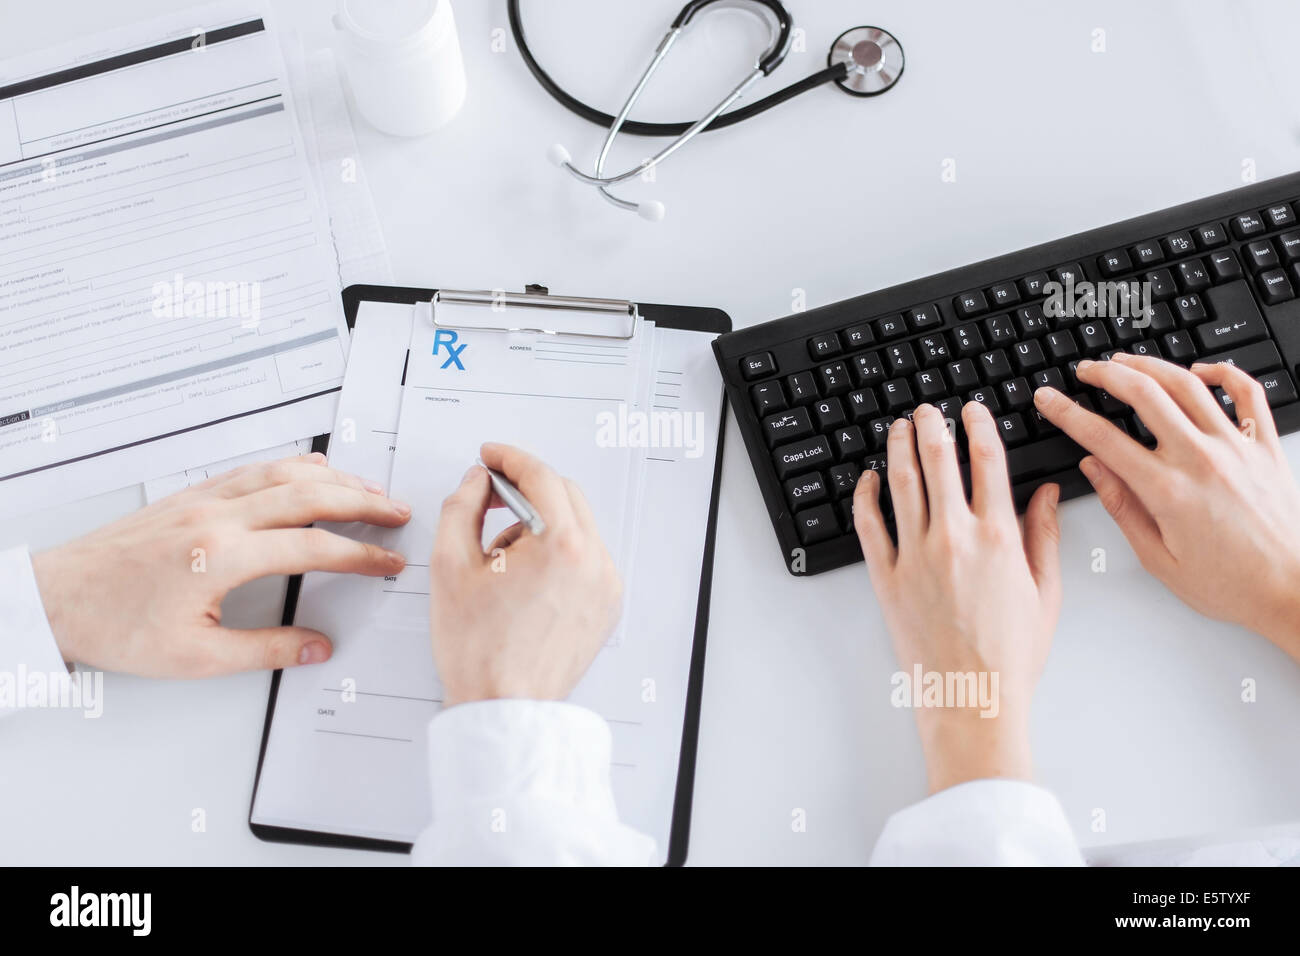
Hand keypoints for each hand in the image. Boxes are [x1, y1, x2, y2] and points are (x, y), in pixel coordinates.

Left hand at [31, 454, 409, 676]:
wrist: (56, 597)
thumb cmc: (113, 624)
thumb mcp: (196, 656)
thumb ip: (266, 650)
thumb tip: (315, 648)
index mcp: (221, 556)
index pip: (315, 547)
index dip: (361, 555)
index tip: (387, 563)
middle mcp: (216, 517)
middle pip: (310, 495)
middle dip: (363, 501)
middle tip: (397, 511)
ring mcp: (203, 499)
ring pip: (284, 471)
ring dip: (334, 477)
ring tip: (367, 488)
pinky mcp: (190, 495)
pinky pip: (254, 469)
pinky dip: (292, 466)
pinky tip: (308, 470)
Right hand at [429, 443, 621, 707]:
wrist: (504, 707)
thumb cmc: (479, 651)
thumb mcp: (450, 565)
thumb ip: (462, 507)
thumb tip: (477, 482)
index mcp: (561, 546)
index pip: (541, 477)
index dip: (510, 459)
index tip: (491, 457)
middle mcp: (594, 562)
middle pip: (565, 495)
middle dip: (526, 490)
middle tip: (489, 499)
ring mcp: (606, 585)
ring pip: (576, 526)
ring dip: (540, 525)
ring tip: (501, 563)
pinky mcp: (607, 605)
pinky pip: (585, 558)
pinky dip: (557, 554)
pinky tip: (523, 582)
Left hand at [853, 403, 1061, 792]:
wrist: (973, 698)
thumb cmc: (1011, 655)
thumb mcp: (1045, 592)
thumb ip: (1044, 535)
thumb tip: (1047, 493)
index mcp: (998, 537)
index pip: (987, 461)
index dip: (979, 426)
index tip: (972, 411)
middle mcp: (954, 538)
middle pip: (939, 461)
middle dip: (933, 426)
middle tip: (928, 410)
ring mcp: (915, 556)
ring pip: (902, 484)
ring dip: (899, 448)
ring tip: (899, 429)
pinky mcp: (886, 578)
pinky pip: (869, 525)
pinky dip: (866, 495)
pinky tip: (869, 479)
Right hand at [1035, 353, 1299, 659]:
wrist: (1292, 591)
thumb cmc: (1232, 584)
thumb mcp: (1159, 558)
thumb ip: (1123, 507)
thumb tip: (1095, 469)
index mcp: (1168, 491)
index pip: (1103, 438)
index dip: (1068, 413)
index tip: (1050, 400)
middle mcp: (1201, 459)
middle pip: (1144, 394)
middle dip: (1106, 374)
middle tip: (1086, 370)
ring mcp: (1236, 447)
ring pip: (1188, 384)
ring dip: (1151, 365)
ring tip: (1127, 362)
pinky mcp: (1265, 446)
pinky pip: (1247, 392)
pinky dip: (1223, 372)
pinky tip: (1202, 371)